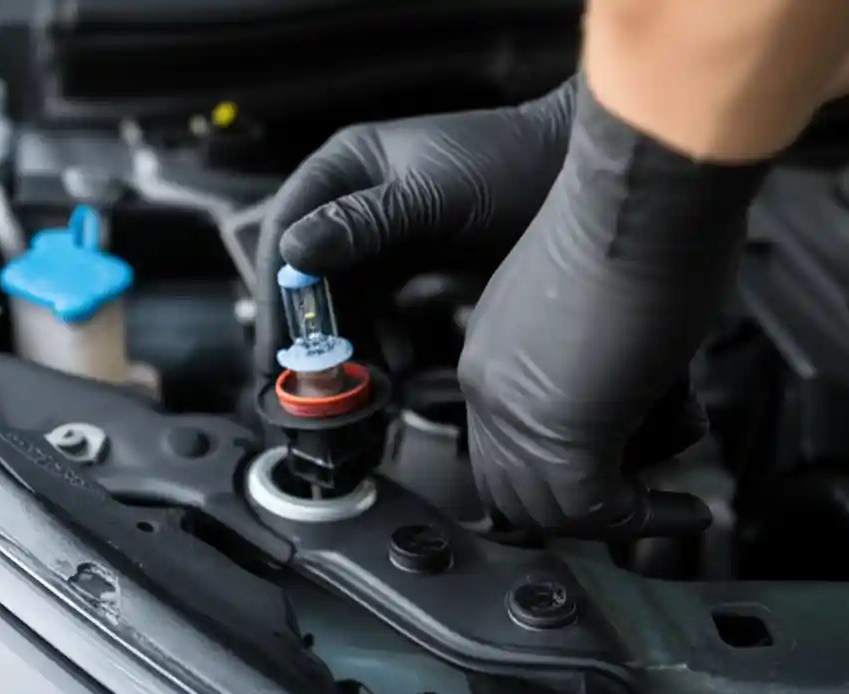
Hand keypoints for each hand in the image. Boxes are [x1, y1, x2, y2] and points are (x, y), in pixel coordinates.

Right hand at [253, 79, 575, 378]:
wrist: (574, 172)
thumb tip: (295, 253)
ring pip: (350, 302)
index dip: (275, 288)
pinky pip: (388, 313)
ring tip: (371, 379)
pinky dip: (389, 341)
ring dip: (357, 343)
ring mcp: (389, 239)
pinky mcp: (421, 270)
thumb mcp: (433, 193)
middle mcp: (358, 203)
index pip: (285, 229)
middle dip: (318, 329)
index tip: (274, 342)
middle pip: (314, 275)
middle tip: (320, 378)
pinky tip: (401, 366)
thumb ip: (364, 222)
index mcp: (347, 167)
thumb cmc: (508, 160)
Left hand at [458, 77, 764, 530]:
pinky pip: (599, 512)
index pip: (503, 445)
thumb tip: (646, 403)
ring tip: (681, 488)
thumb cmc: (643, 222)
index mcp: (494, 346)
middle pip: (518, 488)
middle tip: (652, 490)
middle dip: (589, 501)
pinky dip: (649, 520)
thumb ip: (606, 361)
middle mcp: (492, 381)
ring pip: (555, 508)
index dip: (562, 472)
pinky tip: (691, 509)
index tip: (623, 474)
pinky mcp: (564, 435)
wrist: (647, 195)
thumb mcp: (608, 303)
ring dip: (625, 512)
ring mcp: (519, 411)